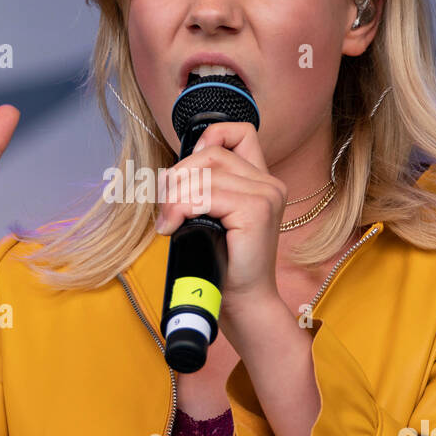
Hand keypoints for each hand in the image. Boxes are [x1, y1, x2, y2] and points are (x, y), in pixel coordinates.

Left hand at [154, 121, 285, 339]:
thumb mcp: (212, 217)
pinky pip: (205, 194)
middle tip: (166, 209)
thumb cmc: (225, 264)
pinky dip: (180, 208)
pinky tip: (173, 227)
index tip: (188, 171)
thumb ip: (204, 188)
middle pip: (210, 153)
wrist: (243, 302)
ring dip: (174, 197)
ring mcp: (266, 194)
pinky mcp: (257, 210)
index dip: (208, 139)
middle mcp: (269, 183)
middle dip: (178, 176)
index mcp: (261, 181)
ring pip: (204, 174)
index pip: (237, 133)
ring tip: (168, 223)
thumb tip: (168, 174)